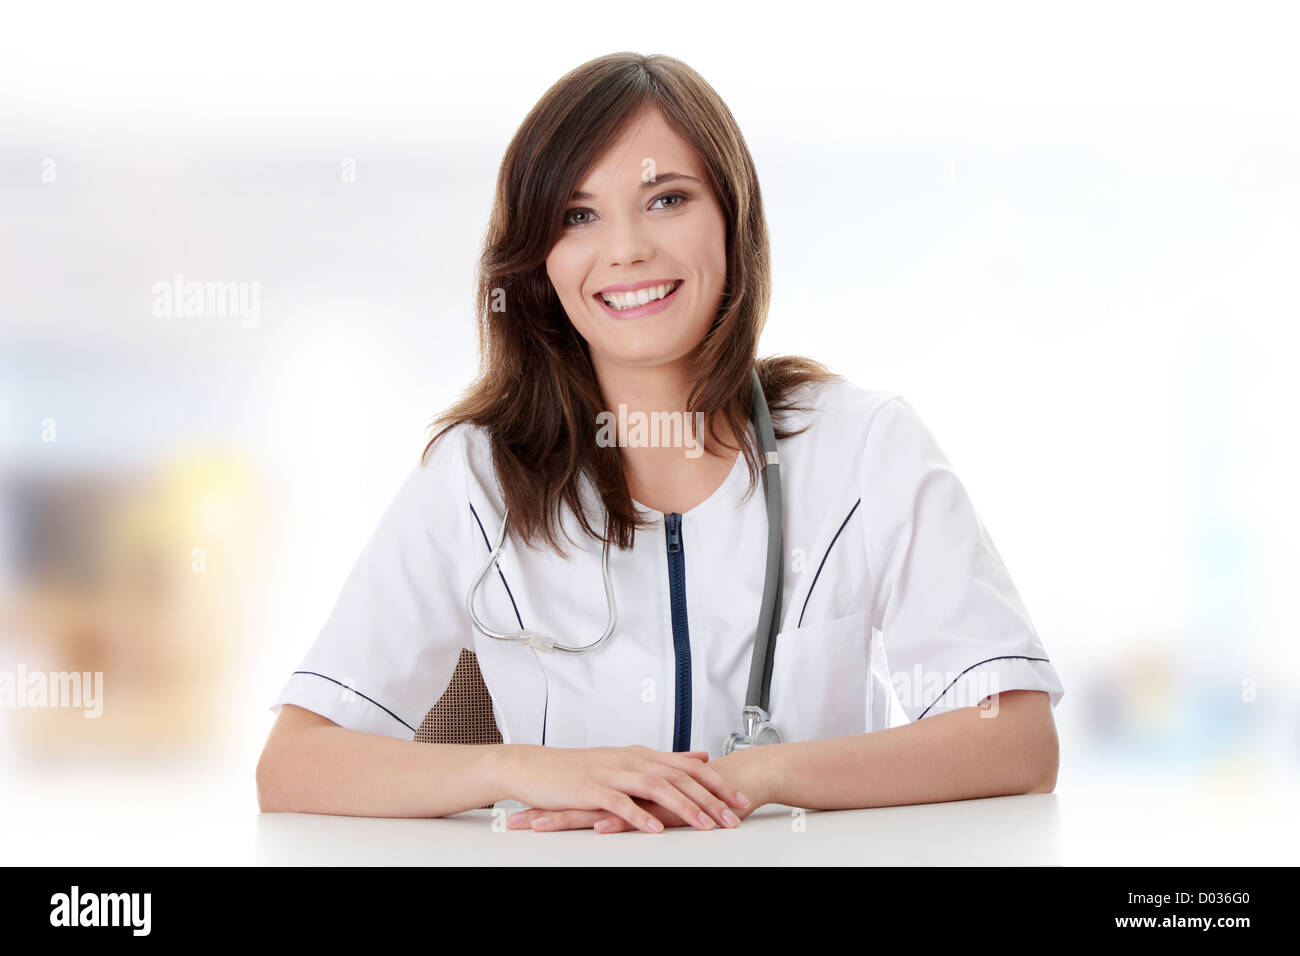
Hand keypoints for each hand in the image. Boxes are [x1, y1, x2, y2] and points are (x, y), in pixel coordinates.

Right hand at [499, 744, 750, 833]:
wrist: (535, 768)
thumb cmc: (578, 769)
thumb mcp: (627, 760)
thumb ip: (664, 760)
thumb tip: (699, 759)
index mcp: (640, 755)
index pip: (687, 768)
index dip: (717, 784)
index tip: (740, 799)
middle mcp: (630, 760)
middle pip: (678, 778)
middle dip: (710, 798)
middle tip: (733, 816)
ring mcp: (611, 773)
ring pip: (656, 788)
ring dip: (684, 807)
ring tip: (705, 825)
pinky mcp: (591, 789)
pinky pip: (620, 803)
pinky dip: (639, 815)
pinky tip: (655, 828)